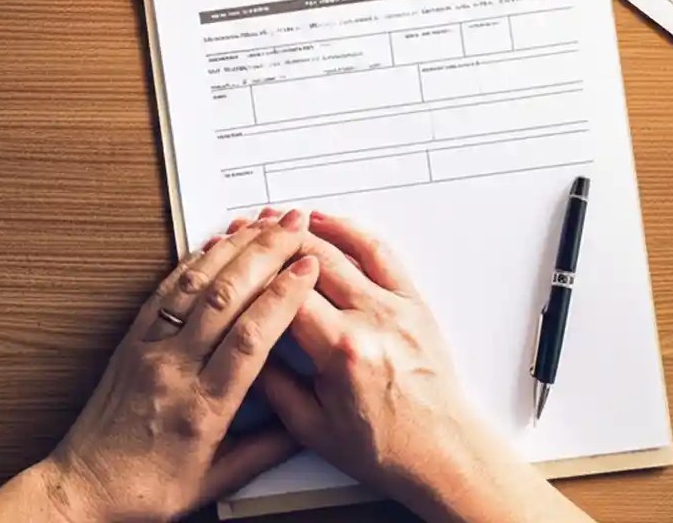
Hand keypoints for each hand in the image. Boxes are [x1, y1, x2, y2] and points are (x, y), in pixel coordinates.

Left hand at [39, 210, 317, 521]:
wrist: (83, 488)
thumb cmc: (145, 490)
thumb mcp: (216, 482)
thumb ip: (266, 449)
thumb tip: (307, 424)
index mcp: (203, 408)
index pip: (251, 336)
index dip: (284, 295)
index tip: (307, 267)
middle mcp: (174, 370)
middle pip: (226, 296)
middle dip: (264, 252)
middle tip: (293, 225)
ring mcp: (148, 350)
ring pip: (194, 284)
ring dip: (231, 246)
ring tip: (261, 221)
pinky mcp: (130, 341)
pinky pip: (165, 291)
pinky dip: (193, 261)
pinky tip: (216, 243)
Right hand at [255, 211, 577, 522]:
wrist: (441, 451)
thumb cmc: (384, 447)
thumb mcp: (311, 426)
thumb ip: (272, 382)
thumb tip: (241, 349)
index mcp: (342, 351)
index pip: (284, 296)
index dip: (252, 276)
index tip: (231, 267)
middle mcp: (371, 320)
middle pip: (311, 261)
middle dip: (271, 244)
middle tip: (244, 233)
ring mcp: (396, 306)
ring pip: (343, 249)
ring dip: (305, 230)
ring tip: (274, 221)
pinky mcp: (414, 302)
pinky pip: (381, 252)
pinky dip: (351, 230)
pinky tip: (327, 222)